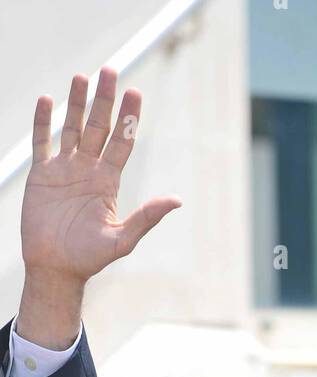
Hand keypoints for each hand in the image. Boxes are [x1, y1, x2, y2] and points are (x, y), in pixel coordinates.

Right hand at [21, 66, 180, 285]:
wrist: (56, 268)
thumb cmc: (90, 258)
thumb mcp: (122, 238)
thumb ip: (146, 217)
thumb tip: (176, 200)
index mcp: (109, 181)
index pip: (121, 141)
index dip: (128, 118)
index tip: (135, 92)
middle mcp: (88, 169)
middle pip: (98, 127)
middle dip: (105, 100)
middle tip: (111, 70)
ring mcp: (64, 169)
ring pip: (72, 127)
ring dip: (77, 103)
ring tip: (82, 77)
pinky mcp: (41, 175)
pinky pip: (42, 142)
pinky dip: (43, 122)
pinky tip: (47, 100)